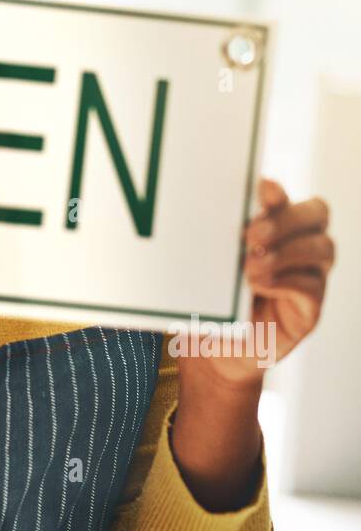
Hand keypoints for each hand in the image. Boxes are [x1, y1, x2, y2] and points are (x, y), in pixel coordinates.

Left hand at [203, 177, 334, 384]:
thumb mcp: (213, 264)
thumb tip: (209, 210)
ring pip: (322, 247)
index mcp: (277, 224)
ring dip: (285, 251)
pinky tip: (259, 283)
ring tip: (250, 266)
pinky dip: (286, 280)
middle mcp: (302, 244)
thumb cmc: (215, 297)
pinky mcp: (310, 307)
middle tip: (251, 234)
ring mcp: (311, 275)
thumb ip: (220, 237)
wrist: (216, 345)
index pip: (287, 197)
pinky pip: (312, 286)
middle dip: (286, 219)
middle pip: (317, 214)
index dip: (278, 190)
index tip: (261, 185)